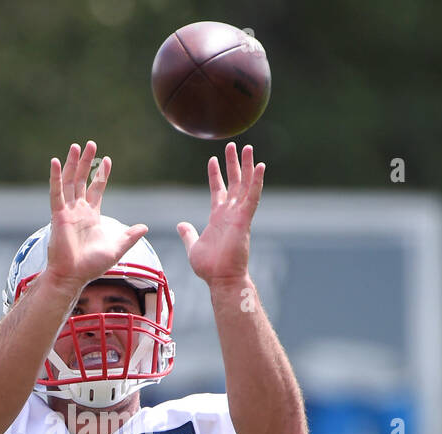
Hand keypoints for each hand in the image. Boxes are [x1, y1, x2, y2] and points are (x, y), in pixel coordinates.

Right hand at [45, 141, 148, 287]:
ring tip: (75, 146)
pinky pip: (56, 193)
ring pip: (69, 182)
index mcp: (91, 215)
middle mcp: (78, 210)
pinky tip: (56, 162)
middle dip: (86, 162)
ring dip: (72, 164)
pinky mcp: (58, 215)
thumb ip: (129, 236)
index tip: (107, 160)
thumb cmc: (92, 265)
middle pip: (81, 180)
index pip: (96, 189)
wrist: (74, 276)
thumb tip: (145, 227)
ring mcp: (67, 211)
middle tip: (90, 144)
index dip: (101, 174)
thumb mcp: (117, 248)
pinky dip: (55, 177)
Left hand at [177, 142, 264, 285]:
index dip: (216, 174)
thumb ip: (188, 234)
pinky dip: (257, 181)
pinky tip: (260, 166)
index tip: (213, 159)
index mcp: (218, 218)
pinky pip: (252, 197)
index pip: (218, 190)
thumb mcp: (193, 246)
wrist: (221, 279)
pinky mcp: (244, 220)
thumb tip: (181, 224)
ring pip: (245, 185)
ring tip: (248, 148)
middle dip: (233, 164)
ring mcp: (238, 216)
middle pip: (234, 183)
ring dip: (247, 166)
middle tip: (234, 146)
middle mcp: (230, 214)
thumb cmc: (209, 267)